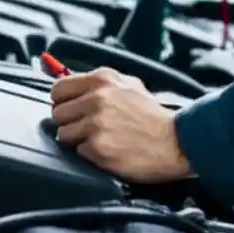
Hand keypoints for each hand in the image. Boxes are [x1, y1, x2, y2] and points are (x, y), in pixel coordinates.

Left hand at [50, 67, 193, 182]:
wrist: (176, 142)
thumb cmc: (153, 117)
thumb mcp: (128, 86)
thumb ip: (98, 83)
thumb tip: (64, 78)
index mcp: (103, 80)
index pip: (59, 89)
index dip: (64, 101)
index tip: (72, 109)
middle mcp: (97, 99)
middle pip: (57, 113)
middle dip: (70, 122)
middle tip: (90, 128)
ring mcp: (96, 124)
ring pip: (63, 134)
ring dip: (78, 140)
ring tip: (102, 139)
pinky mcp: (98, 148)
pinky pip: (78, 152)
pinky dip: (91, 154)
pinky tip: (109, 149)